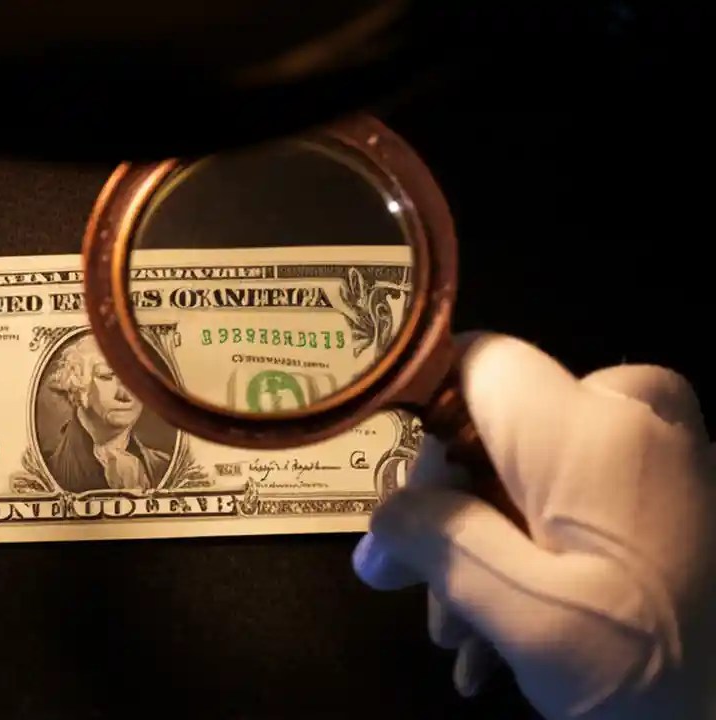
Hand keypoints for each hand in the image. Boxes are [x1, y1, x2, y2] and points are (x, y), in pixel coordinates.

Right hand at [353, 333, 715, 718]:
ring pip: (522, 467)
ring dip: (477, 543)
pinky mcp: (665, 491)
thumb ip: (441, 542)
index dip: (420, 421)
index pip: (472, 362)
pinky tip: (496, 628)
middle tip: (406, 585)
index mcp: (592, 426)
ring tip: (456, 629)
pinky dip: (526, 552)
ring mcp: (655, 451)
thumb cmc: (648, 670)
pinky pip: (569, 494)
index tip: (398, 500)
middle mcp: (630, 413)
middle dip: (443, 509)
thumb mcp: (527, 617)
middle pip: (491, 425)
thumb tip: (386, 513)